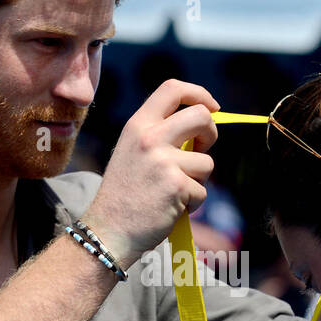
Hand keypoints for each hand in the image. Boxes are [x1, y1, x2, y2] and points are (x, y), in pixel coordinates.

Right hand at [82, 79, 219, 269]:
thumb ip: (159, 135)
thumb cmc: (124, 195)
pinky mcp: (176, 186)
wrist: (109, 230)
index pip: (173, 89)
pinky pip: (202, 191)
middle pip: (202, 117)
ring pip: (206, 162)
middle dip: (211, 134)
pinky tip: (170, 209)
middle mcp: (150, 138)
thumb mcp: (132, 152)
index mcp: (138, 125)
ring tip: (174, 193)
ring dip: (198, 180)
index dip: (199, 94)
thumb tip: (200, 128)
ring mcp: (163, 161)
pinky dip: (192, 203)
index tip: (212, 107)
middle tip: (202, 150)